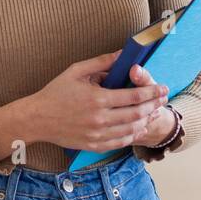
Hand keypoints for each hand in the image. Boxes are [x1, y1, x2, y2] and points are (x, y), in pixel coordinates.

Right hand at [21, 49, 168, 151]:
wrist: (37, 119)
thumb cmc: (55, 92)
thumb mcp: (76, 71)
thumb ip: (101, 62)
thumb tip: (122, 54)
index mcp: (98, 99)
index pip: (133, 96)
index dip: (151, 92)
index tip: (162, 87)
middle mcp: (100, 119)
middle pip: (136, 114)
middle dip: (153, 105)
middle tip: (163, 99)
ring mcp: (97, 134)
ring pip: (131, 130)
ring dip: (146, 121)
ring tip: (154, 112)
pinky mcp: (93, 145)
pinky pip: (119, 142)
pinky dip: (132, 135)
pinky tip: (137, 128)